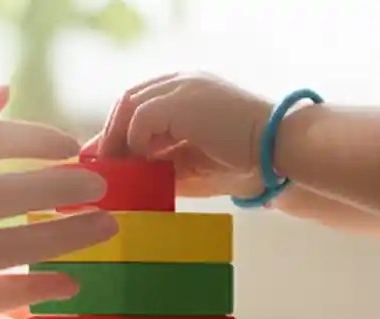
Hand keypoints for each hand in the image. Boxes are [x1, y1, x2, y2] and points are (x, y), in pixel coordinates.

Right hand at [0, 87, 117, 318]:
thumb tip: (6, 92)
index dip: (33, 139)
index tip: (69, 145)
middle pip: (2, 193)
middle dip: (61, 187)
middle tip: (102, 185)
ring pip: (5, 246)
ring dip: (64, 237)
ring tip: (106, 227)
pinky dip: (33, 289)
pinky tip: (70, 281)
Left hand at [83, 73, 273, 197]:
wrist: (278, 153)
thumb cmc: (243, 163)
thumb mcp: (191, 166)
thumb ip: (160, 165)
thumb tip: (127, 176)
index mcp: (188, 90)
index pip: (140, 102)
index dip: (119, 129)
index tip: (107, 157)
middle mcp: (182, 81)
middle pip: (129, 99)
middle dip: (111, 132)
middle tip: (101, 163)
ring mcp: (183, 86)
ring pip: (130, 104)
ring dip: (117, 137)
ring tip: (115, 167)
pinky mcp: (183, 100)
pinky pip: (141, 117)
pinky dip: (134, 140)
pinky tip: (143, 161)